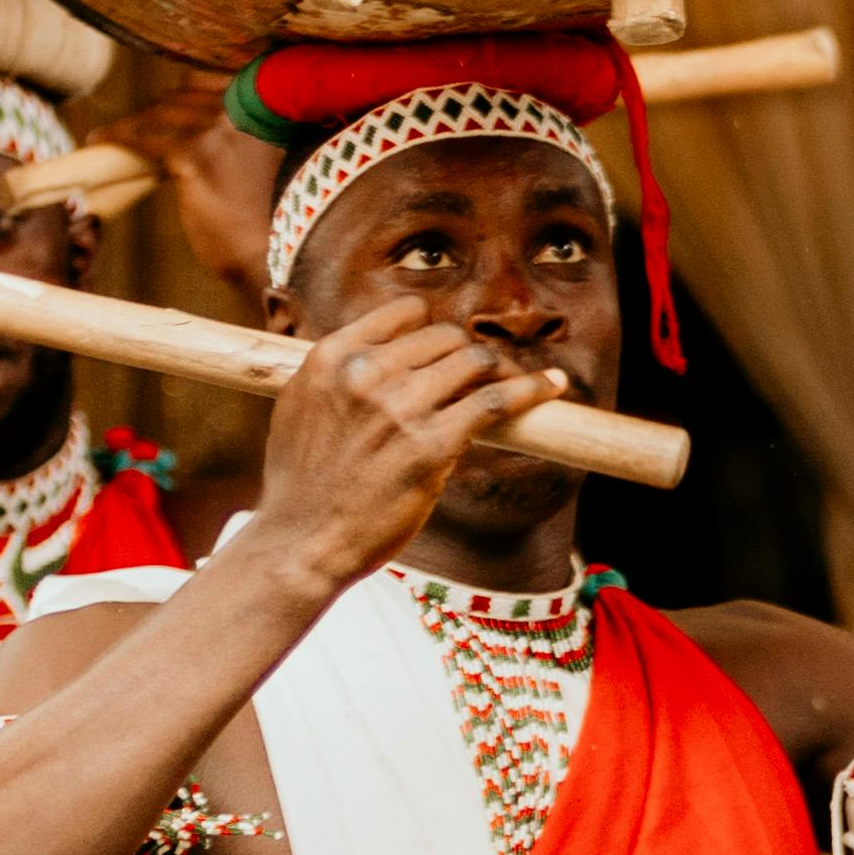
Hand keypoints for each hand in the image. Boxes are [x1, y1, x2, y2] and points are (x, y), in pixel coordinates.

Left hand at [104, 88, 280, 312]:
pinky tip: (100, 139)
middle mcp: (253, 104)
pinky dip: (117, 135)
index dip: (190, 91)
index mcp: (276, 103)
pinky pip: (144, 136)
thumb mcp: (272, 160)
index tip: (169, 100)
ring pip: (162, 110)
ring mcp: (223, 126)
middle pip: (187, 92)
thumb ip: (244, 136)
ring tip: (111, 133)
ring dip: (134, 120)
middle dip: (161, 108)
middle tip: (140, 124)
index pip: (219, 78)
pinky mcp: (196, 152)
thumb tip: (198, 128)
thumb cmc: (282, 218)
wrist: (284, 252)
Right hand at [247, 294, 545, 595]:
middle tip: (481, 381)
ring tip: (514, 388)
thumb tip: (382, 355)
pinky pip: (495, 401)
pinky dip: (531, 390)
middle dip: (467, 356)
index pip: (406, 312)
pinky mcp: (431, 446)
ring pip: (474, 361)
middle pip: (447, 336)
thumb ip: (340, 375)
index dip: (432, 332)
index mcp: (332, 358)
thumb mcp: (300, 407)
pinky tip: (553, 387)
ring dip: (499, 372)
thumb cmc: (301, 485)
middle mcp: (365, 373)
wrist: (300, 542)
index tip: (445, 354)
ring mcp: (399, 408)